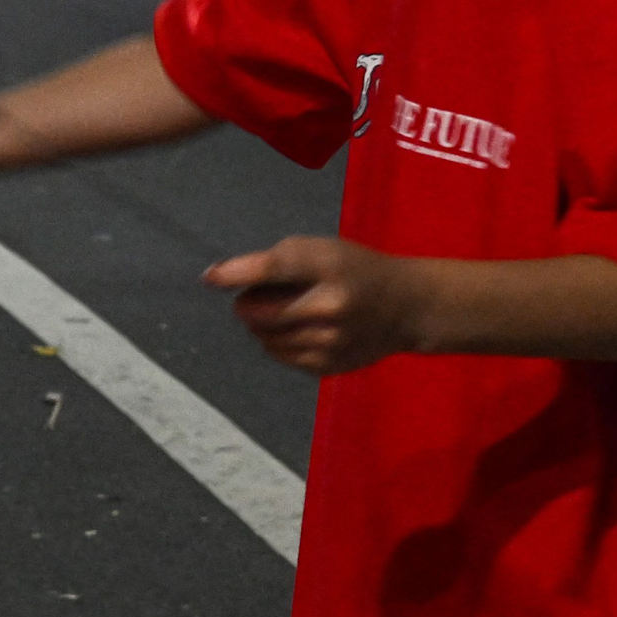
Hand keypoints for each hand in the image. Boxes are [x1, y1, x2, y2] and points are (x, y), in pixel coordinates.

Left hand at [206, 233, 425, 376]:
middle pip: (259, 313)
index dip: (236, 274)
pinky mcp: (329, 365)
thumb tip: (220, 279)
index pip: (273, 269)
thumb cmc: (353, 270)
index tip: (210, 278)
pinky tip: (300, 329)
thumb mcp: (323, 251)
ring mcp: (332, 341)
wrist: (406, 307)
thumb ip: (277, 263)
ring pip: (264, 337)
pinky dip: (277, 342)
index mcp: (330, 267)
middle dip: (246, 304)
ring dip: (261, 325)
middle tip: (256, 297)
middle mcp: (331, 307)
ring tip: (287, 311)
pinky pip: (280, 355)